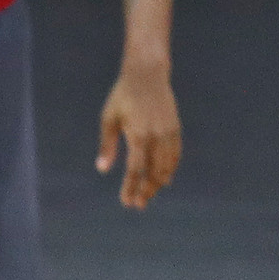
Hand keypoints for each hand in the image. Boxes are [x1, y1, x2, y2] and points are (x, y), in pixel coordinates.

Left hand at [97, 64, 180, 208]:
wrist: (148, 74)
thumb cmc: (123, 96)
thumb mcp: (109, 118)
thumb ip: (107, 145)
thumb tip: (102, 169)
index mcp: (139, 134)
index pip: (136, 168)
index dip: (131, 187)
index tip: (126, 202)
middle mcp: (157, 134)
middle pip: (154, 170)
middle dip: (147, 190)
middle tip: (137, 205)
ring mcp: (169, 131)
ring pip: (168, 164)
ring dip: (159, 182)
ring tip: (148, 196)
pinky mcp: (175, 127)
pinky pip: (176, 153)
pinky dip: (171, 168)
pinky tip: (165, 180)